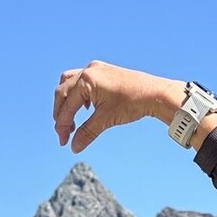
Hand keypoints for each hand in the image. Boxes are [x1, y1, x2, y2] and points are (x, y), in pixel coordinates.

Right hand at [53, 62, 185, 152]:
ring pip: (69, 84)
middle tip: (64, 133)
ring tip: (71, 121)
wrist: (155, 93)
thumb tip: (74, 147)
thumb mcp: (106, 119)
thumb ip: (87, 132)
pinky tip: (86, 108)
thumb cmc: (132, 103)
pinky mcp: (103, 71)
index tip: (63, 141)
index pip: (67, 105)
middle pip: (63, 93)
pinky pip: (81, 81)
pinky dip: (78, 95)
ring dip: (67, 103)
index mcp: (86, 80)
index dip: (62, 124)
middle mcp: (88, 70)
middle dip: (61, 114)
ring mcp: (95, 69)